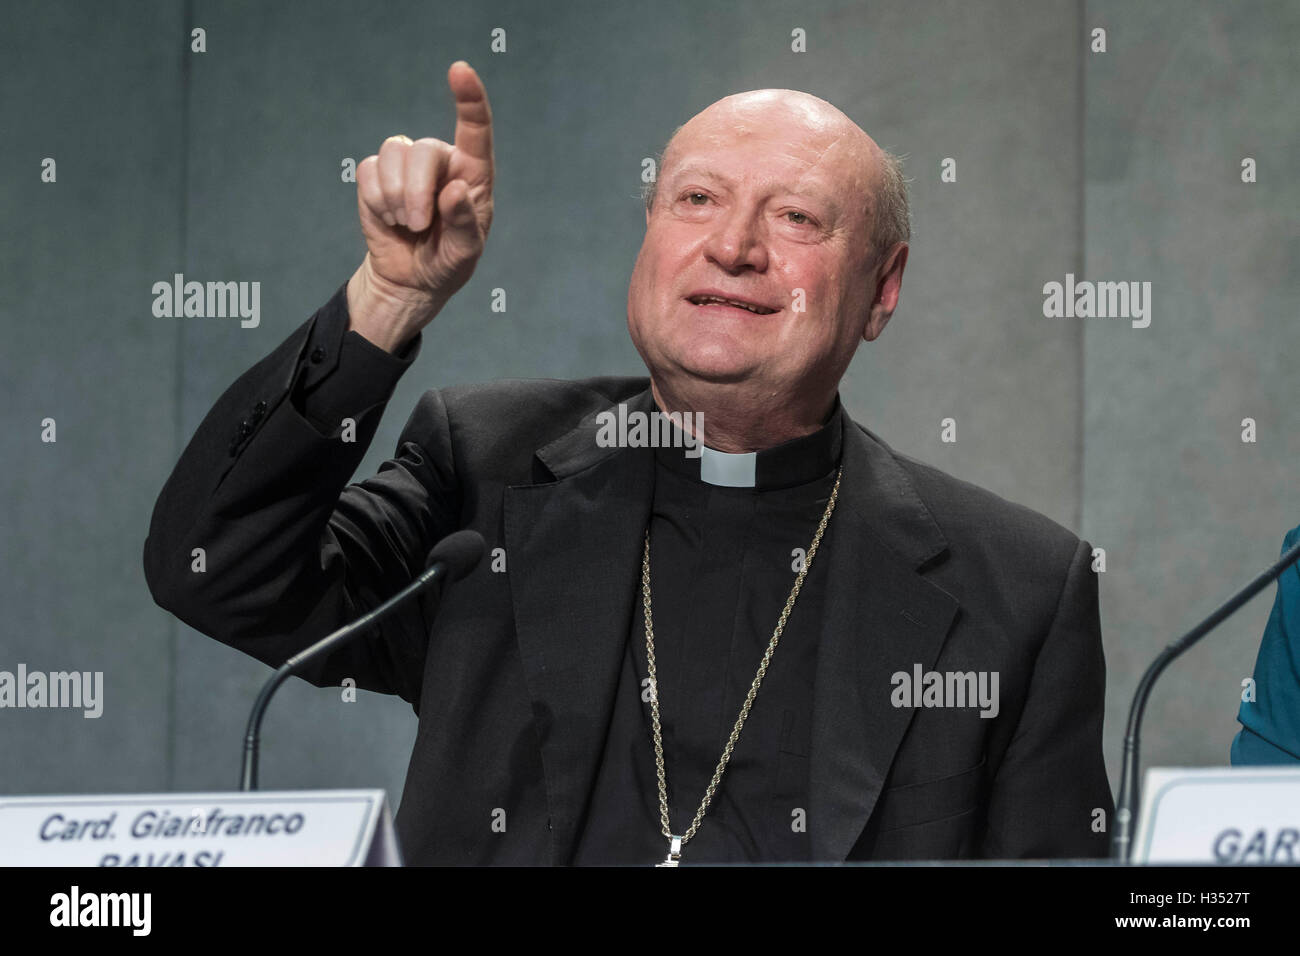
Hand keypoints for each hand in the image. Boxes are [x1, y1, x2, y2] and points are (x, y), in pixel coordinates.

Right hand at [347, 60, 493, 350]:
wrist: (410, 278)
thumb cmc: (447, 261)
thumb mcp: (464, 253)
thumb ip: (464, 224)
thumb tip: (455, 190)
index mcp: (472, 173)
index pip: (475, 130)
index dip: (469, 99)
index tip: (460, 70)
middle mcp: (441, 160)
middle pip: (423, 150)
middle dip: (416, 191)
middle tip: (418, 225)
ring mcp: (407, 163)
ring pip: (393, 155)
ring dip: (396, 199)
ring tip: (407, 224)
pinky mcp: (377, 174)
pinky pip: (369, 172)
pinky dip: (377, 202)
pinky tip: (390, 219)